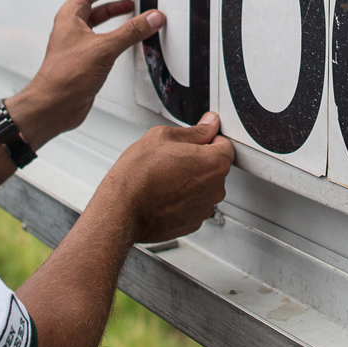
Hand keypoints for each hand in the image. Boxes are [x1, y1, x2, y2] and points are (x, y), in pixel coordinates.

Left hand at [16, 0, 164, 141]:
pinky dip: (118, 29)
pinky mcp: (86, 56)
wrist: (53, 106)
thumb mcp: (103, 49)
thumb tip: (152, 17)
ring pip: (100, 16)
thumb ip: (131, 32)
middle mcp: (73, 24)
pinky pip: (105, 35)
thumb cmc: (64, 77)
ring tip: (133, 1)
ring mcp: (79, 40)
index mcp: (71, 14)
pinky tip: (129, 32)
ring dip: (116, 7)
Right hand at [102, 113, 234, 241]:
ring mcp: (205, 208)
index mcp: (214, 163)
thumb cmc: (138, 175)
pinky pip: (194, 205)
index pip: (225, 144)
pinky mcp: (193, 223)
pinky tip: (164, 194)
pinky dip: (183, 200)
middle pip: (215, 167)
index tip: (193, 142)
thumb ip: (194, 130)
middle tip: (172, 159)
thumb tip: (210, 124)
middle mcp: (216, 188)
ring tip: (165, 178)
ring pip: (204, 187)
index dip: (208, 140)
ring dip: (191, 181)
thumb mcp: (162, 137)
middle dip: (199, 161)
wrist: (122, 208)